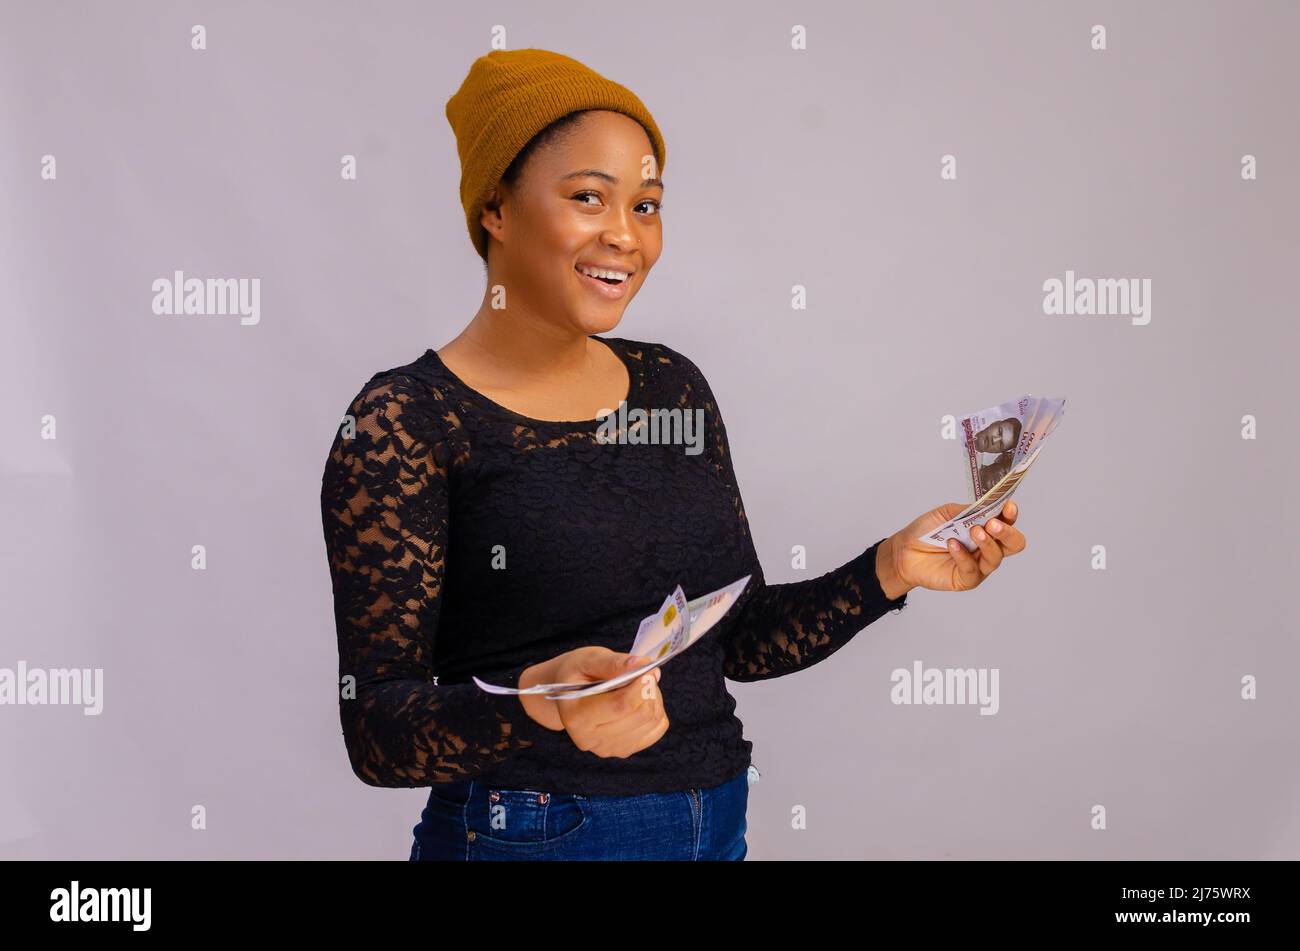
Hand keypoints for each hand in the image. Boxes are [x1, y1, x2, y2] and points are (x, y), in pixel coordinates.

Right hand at [518, 647, 668, 757]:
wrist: (569, 694)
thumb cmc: (577, 673)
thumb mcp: (588, 659)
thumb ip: (613, 662)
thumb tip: (642, 664)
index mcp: (576, 717)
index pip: (622, 706)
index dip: (641, 686)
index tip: (649, 668)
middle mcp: (590, 740)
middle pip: (640, 716)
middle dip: (649, 690)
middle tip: (645, 673)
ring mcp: (608, 748)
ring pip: (652, 722)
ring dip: (654, 699)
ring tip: (639, 685)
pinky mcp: (624, 750)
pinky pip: (657, 729)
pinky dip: (657, 711)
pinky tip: (642, 699)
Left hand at [879, 500, 1026, 594]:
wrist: (904, 551)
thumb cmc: (927, 531)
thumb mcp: (947, 513)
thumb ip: (968, 511)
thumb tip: (987, 507)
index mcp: (986, 528)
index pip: (1007, 522)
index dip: (1011, 515)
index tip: (1008, 506)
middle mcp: (987, 547)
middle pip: (1014, 543)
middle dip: (1007, 532)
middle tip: (993, 524)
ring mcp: (979, 565)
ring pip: (996, 557)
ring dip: (986, 543)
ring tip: (973, 531)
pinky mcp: (967, 579)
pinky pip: (972, 569)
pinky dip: (963, 555)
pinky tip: (952, 544)